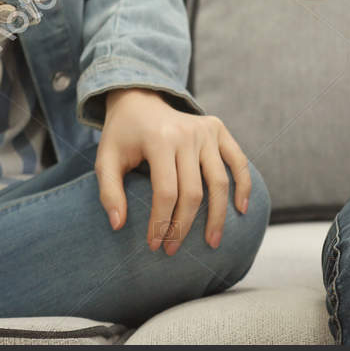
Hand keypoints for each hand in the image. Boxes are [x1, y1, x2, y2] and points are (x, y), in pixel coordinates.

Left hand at [93, 88, 254, 253]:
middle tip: (173, 249)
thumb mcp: (105, 160)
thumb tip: (118, 226)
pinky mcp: (218, 129)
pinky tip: (241, 209)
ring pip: (219, 181)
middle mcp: (186, 133)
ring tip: (212, 243)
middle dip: (183, 226)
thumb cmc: (122, 137)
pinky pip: (238, 161)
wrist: (140, 101)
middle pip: (193, 192)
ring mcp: (206, 131)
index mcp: (159, 139)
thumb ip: (109, 192)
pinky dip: (244, 185)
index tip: (154, 245)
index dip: (161, 223)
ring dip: (217, 216)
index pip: (166, 192)